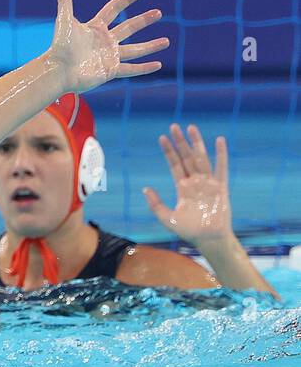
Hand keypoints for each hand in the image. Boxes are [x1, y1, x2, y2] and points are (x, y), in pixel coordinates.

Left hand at [46, 0, 167, 93]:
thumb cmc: (60, 46)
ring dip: (151, 46)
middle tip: (158, 12)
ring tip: (167, 41)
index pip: (113, 9)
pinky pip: (131, 69)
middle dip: (144, 20)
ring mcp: (109, 56)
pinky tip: (158, 65)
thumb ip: (65, 0)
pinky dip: (144, 68)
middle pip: (129, 28)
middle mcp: (104, 41)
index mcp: (95, 27)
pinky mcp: (111, 71)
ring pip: (135, 50)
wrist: (58, 70)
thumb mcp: (64, 21)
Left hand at [143, 124, 232, 247]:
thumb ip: (155, 204)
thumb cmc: (189, 230)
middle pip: (186, 157)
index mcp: (182, 187)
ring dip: (196, 143)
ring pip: (201, 158)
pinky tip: (219, 141)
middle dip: (180, 142)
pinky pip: (221, 168)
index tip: (162, 138)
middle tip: (174, 126)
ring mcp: (208, 183)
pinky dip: (221, 154)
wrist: (208, 240)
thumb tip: (145, 188)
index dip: (169, 151)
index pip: (174, 164)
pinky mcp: (221, 187)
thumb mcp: (167, 217)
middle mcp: (195, 182)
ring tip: (191, 128)